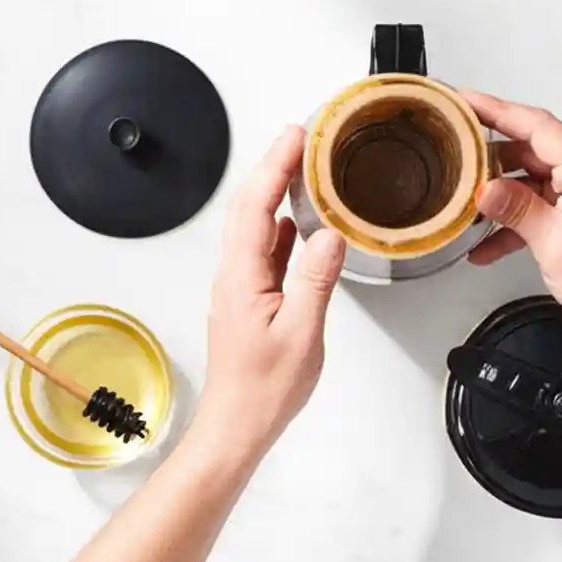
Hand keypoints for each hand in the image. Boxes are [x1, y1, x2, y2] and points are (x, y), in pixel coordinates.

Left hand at [202, 125, 346, 450]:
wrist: (236, 426)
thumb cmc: (263, 390)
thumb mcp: (301, 333)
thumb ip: (315, 280)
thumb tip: (328, 235)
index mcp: (241, 278)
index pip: (255, 206)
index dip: (275, 166)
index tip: (295, 135)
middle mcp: (233, 276)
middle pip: (248, 207)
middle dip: (273, 167)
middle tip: (300, 138)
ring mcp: (239, 288)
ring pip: (254, 226)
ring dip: (274, 193)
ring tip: (301, 169)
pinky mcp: (248, 300)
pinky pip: (263, 250)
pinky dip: (279, 226)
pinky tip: (297, 224)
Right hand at [463, 90, 561, 343]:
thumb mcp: (554, 243)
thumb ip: (516, 209)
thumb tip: (482, 189)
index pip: (535, 125)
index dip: (495, 109)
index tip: (461, 99)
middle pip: (530, 149)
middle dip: (489, 154)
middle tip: (450, 152)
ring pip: (531, 179)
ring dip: (500, 194)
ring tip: (461, 203)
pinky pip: (541, 207)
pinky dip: (515, 222)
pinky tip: (484, 247)